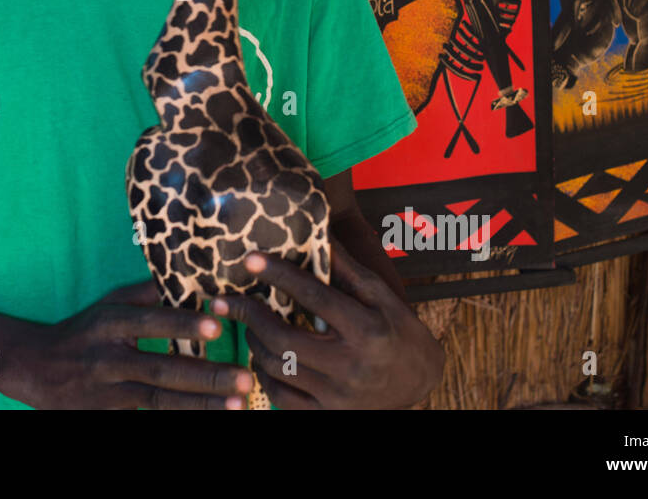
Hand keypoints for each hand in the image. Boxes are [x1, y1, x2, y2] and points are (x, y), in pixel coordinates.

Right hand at [1, 279, 255, 408]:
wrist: (33, 369)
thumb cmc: (81, 332)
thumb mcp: (107, 305)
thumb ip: (145, 294)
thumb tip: (187, 277)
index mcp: (110, 325)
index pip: (151, 323)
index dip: (182, 325)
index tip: (217, 326)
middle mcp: (108, 359)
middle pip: (161, 369)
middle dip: (205, 376)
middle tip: (245, 378)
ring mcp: (106, 392)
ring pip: (159, 400)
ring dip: (200, 404)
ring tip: (238, 405)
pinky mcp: (106, 414)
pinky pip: (147, 416)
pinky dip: (178, 416)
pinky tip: (207, 417)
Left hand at [211, 239, 443, 407]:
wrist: (420, 382)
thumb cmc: (398, 329)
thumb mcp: (381, 295)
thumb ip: (347, 268)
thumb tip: (317, 233)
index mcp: (367, 330)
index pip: (314, 297)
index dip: (279, 275)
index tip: (251, 260)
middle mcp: (352, 365)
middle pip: (285, 338)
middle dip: (249, 316)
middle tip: (227, 301)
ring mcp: (338, 395)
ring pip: (278, 369)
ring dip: (253, 343)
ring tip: (246, 325)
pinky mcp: (328, 415)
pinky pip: (282, 398)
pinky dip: (264, 375)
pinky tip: (261, 356)